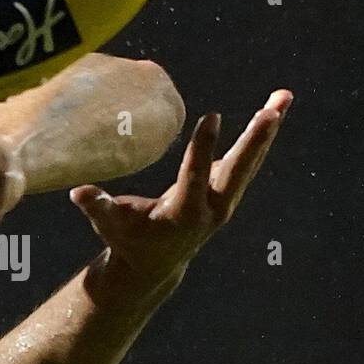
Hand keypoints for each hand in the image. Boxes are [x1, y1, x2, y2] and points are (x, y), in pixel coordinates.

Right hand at [70, 90, 291, 290]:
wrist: (153, 267)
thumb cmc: (126, 239)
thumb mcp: (109, 225)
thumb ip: (98, 207)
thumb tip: (79, 192)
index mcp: (182, 214)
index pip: (196, 176)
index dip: (203, 147)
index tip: (213, 116)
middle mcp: (211, 209)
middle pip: (236, 170)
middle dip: (254, 141)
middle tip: (271, 112)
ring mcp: (224, 201)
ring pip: (249, 162)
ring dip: (267, 130)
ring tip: (284, 96)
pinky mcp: (227, 192)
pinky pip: (248, 160)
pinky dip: (262, 135)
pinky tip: (275, 107)